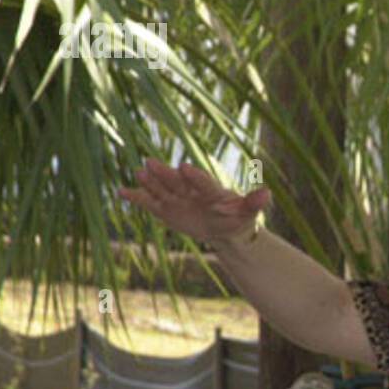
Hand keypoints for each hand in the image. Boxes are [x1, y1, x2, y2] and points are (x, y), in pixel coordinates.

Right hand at [119, 157, 270, 243]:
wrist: (224, 226)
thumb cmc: (238, 217)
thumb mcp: (248, 212)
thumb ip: (254, 202)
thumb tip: (266, 193)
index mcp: (211, 190)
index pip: (202, 182)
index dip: (195, 176)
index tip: (186, 167)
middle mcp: (191, 190)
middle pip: (176, 182)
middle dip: (165, 174)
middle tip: (151, 163)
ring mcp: (176, 198)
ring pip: (161, 189)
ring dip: (150, 181)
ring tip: (139, 172)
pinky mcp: (165, 208)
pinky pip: (149, 202)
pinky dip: (136, 197)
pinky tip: (121, 191)